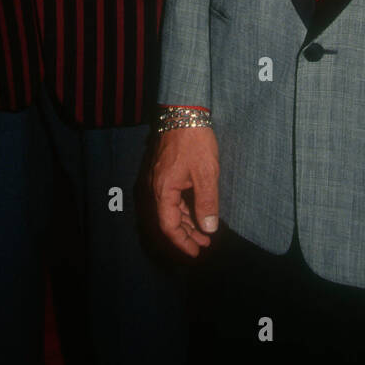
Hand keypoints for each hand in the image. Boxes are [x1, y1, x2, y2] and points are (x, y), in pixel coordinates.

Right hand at [151, 125, 218, 256]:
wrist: (184, 112)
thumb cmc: (195, 141)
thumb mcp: (206, 173)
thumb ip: (207, 202)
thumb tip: (209, 228)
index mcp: (163, 190)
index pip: (168, 226)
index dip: (182, 242)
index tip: (197, 252)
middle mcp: (155, 187)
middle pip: (167, 220)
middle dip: (186, 235)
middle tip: (204, 244)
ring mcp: (157, 179)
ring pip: (169, 209)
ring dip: (185, 222)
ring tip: (203, 231)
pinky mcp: (162, 172)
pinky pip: (170, 198)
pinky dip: (182, 208)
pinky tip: (196, 210)